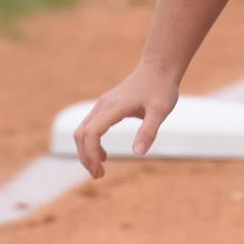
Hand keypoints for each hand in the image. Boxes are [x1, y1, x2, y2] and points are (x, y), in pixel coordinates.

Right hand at [69, 61, 181, 178]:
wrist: (158, 68)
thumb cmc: (161, 89)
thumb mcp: (160, 111)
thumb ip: (148, 131)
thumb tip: (138, 153)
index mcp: (114, 107)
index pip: (92, 133)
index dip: (91, 153)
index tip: (100, 170)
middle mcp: (103, 105)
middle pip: (82, 134)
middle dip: (86, 157)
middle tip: (98, 176)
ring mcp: (102, 105)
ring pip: (83, 131)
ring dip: (86, 151)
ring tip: (98, 170)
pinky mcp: (105, 106)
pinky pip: (90, 127)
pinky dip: (91, 143)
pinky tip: (104, 156)